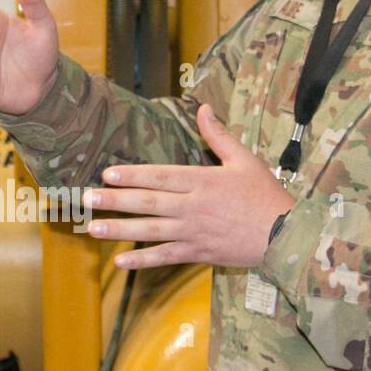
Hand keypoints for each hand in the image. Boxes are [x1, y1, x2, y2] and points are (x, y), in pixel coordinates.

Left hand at [82, 104, 293, 268]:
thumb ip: (219, 135)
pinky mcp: (198, 253)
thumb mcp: (244, 160)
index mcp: (203, 181)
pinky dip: (142, 260)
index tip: (107, 173)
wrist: (285, 235)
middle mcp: (193, 207)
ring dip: (119, 230)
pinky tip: (120, 262)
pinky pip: (165, 257)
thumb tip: (203, 108)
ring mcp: (193, 232)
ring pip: (150, 231)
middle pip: (148, 203)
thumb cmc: (265, 195)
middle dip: (114, 200)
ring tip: (92, 228)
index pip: (160, 176)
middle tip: (85, 199)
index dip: (132, 175)